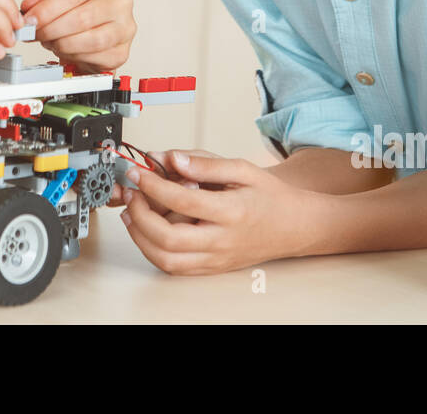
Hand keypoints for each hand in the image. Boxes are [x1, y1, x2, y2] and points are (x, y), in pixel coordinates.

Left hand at [19, 0, 135, 71]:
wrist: (93, 28)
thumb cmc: (77, 8)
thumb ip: (41, 1)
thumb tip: (30, 7)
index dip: (48, 10)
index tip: (31, 20)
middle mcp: (119, 0)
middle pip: (82, 18)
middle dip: (52, 29)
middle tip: (37, 34)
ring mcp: (125, 26)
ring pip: (91, 40)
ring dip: (63, 45)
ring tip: (51, 42)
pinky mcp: (122, 51)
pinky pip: (95, 58)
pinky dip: (75, 57)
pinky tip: (66, 51)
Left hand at [117, 151, 318, 274]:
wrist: (294, 226)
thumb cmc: (270, 197)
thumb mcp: (242, 169)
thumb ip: (205, 164)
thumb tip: (171, 158)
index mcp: (232, 211)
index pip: (182, 200)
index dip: (153, 185)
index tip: (138, 172)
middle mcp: (223, 240)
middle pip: (168, 238)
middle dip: (140, 215)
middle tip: (131, 194)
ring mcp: (217, 259)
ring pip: (167, 260)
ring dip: (141, 237)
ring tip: (132, 213)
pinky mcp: (213, 268)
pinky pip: (176, 268)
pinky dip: (154, 251)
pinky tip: (147, 231)